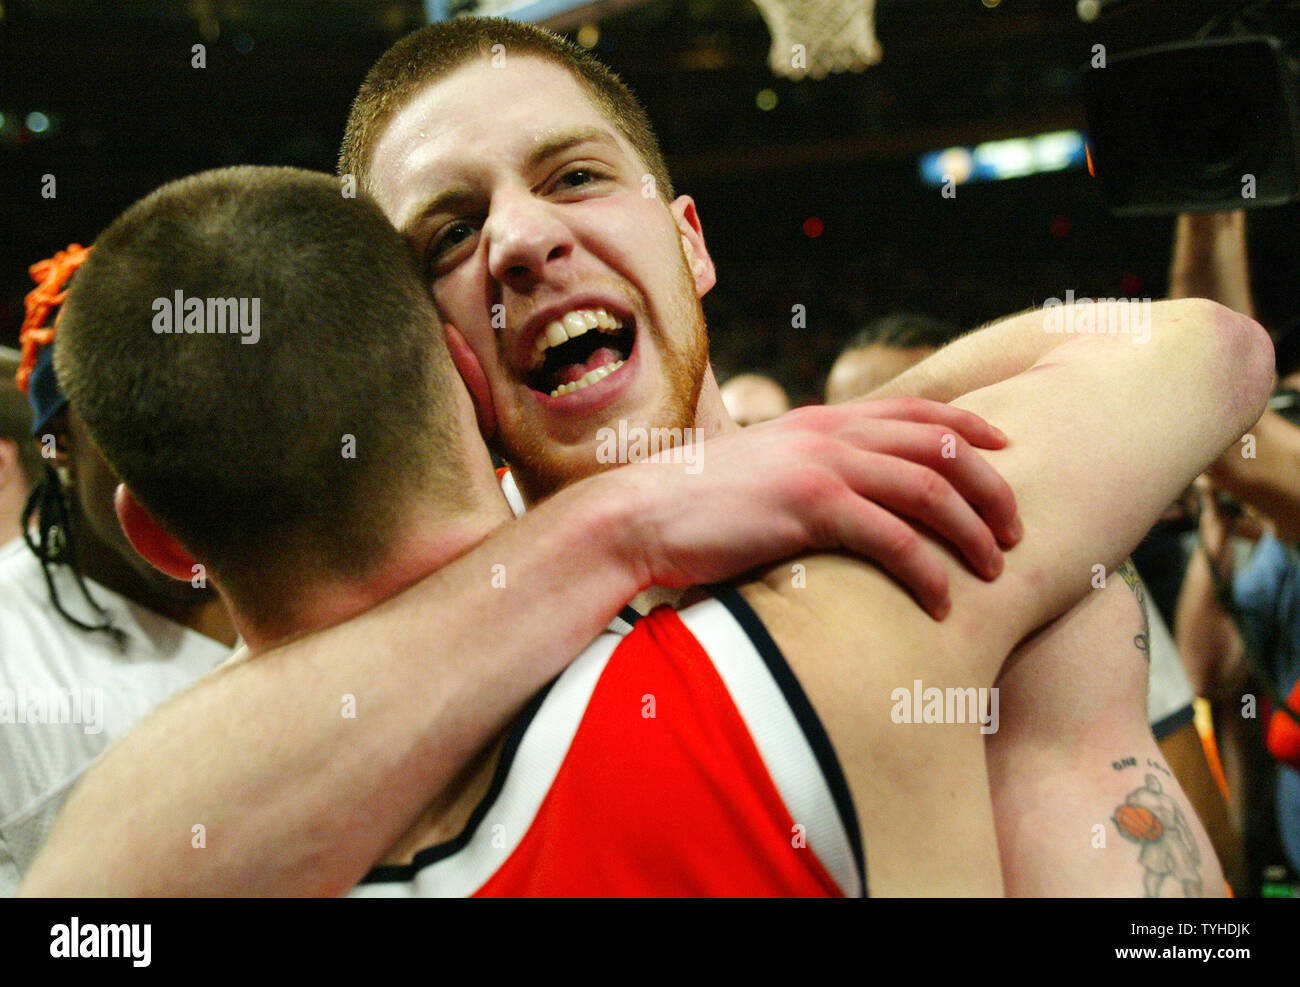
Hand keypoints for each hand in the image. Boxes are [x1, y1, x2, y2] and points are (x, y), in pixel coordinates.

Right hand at [614, 398, 1020, 618]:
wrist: (636, 515)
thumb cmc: (694, 507)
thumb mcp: (759, 472)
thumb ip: (803, 472)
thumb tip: (837, 500)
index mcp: (819, 421)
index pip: (915, 410)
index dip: (968, 425)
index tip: (1004, 447)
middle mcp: (828, 433)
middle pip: (939, 447)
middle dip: (990, 487)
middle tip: (1016, 528)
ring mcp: (818, 465)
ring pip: (928, 488)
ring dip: (972, 530)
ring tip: (993, 568)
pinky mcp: (807, 506)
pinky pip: (892, 537)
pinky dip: (928, 571)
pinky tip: (943, 602)